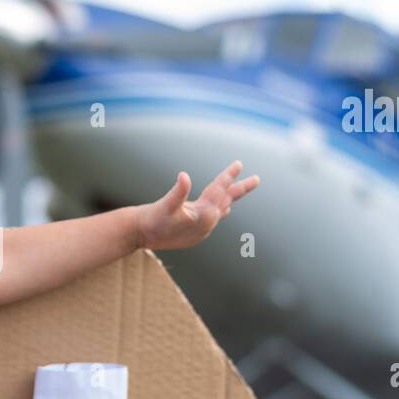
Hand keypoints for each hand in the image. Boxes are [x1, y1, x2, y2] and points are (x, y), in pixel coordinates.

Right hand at [134, 160, 258, 249]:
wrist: (141, 235)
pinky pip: (214, 217)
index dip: (228, 174)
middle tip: (257, 178)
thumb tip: (184, 175)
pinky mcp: (195, 233)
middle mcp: (207, 222)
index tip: (239, 163)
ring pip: (222, 208)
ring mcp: (203, 229)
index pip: (219, 189)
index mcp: (204, 214)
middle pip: (227, 200)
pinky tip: (224, 209)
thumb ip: (178, 191)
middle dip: (241, 188)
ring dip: (231, 198)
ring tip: (241, 188)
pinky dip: (221, 209)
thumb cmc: (152, 219)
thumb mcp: (165, 204)